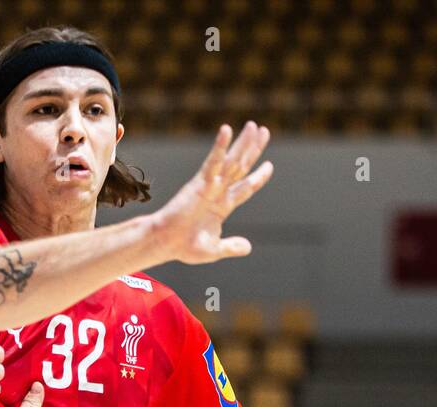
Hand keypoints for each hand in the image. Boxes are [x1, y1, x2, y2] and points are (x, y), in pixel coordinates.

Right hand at [150, 122, 272, 264]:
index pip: (245, 187)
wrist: (166, 242)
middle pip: (241, 167)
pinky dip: (220, 146)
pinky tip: (227, 130)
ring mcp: (210, 185)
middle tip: (264, 131)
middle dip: (253, 150)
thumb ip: (231, 247)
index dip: (258, 177)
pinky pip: (213, 161)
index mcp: (223, 206)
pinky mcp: (200, 182)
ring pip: (232, 160)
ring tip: (255, 126)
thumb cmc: (185, 247)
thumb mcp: (215, 250)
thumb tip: (248, 247)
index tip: (269, 166)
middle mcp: (218, 191)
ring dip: (243, 143)